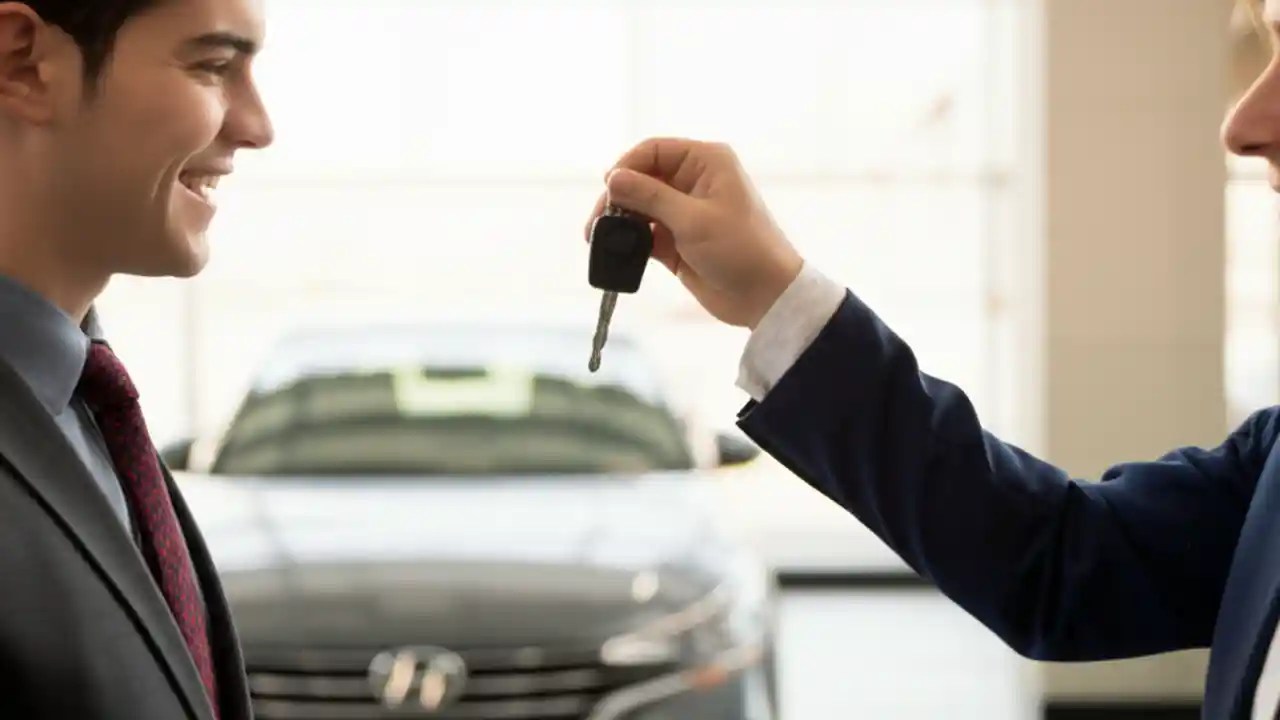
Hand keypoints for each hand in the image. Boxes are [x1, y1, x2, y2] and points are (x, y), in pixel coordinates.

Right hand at [585, 138, 803, 328]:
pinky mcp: (677, 240)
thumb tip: (612, 179)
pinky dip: (629, 240)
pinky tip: (615, 252)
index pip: (654, 150)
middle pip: (641, 178)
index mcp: (706, 162)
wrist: (765, 298)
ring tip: (598, 238)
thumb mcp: (693, 220)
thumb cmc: (741, 250)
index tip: (608, 190)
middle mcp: (693, 181)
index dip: (627, 166)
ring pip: (639, 206)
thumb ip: (650, 197)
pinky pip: (644, 232)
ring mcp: (684, 211)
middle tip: (598, 221)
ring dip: (619, 220)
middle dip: (618, 197)